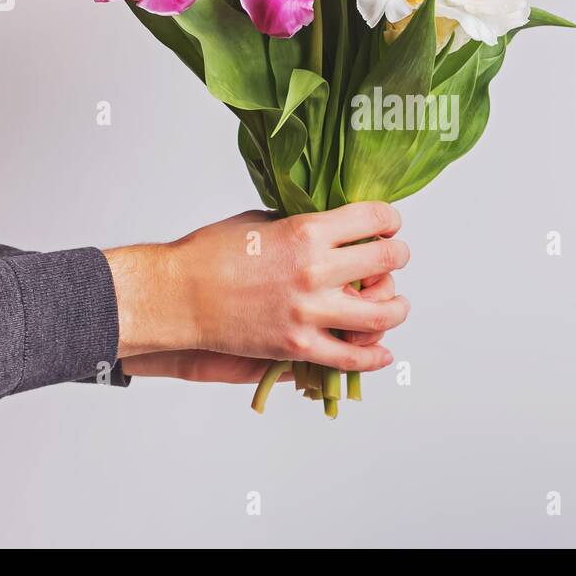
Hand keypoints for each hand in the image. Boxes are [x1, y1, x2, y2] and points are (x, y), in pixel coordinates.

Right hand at [104, 202, 409, 375]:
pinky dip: (374, 356)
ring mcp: (309, 311)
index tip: (390, 224)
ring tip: (396, 304)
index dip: (390, 219)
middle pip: (386, 260)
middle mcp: (315, 269)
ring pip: (382, 313)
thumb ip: (304, 226)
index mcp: (307, 231)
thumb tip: (334, 229)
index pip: (373, 218)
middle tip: (395, 257)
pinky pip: (351, 357)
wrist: (178, 295)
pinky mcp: (298, 346)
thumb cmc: (211, 253)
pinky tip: (383, 351)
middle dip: (398, 256)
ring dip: (397, 306)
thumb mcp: (262, 221)